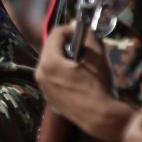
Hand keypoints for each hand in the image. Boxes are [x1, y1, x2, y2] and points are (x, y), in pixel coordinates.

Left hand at [35, 23, 134, 141]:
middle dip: (65, 44)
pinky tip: (77, 78)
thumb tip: (76, 24)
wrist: (100, 118)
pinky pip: (52, 78)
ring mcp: (43, 88)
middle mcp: (40, 74)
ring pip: (50, 64)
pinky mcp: (49, 98)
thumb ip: (86, 36)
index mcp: (49, 62)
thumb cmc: (98, 85)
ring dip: (63, 58)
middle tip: (82, 47)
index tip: (82, 32)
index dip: (70, 29)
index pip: (55, 34)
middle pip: (50, 48)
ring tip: (80, 62)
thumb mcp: (96, 56)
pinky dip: (62, 73)